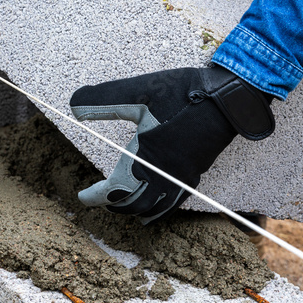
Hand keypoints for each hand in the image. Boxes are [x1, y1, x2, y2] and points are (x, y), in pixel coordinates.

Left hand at [69, 65, 274, 223]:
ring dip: (135, 209)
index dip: (95, 196)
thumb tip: (72, 108)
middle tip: (98, 199)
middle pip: (132, 203)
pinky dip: (160, 209)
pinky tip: (156, 206)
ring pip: (154, 207)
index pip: (113, 189)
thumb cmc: (185, 92)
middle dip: (113, 204)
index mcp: (144, 156)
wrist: (230, 98)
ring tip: (124, 208)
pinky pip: (173, 202)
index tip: (82, 196)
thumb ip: (104, 101)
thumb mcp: (139, 92)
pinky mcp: (195, 173)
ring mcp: (180, 176)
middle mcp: (162, 173)